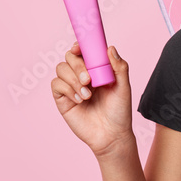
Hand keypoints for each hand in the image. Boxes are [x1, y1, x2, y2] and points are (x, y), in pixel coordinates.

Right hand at [50, 42, 135, 156]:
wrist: (111, 135)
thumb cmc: (119, 111)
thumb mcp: (123, 87)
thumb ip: (119, 67)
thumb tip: (110, 48)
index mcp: (96, 69)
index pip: (83, 51)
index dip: (79, 45)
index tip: (80, 48)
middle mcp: (82, 75)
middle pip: (70, 57)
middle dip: (77, 66)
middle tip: (88, 80)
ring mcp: (71, 86)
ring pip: (61, 69)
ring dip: (73, 80)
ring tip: (87, 95)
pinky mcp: (63, 98)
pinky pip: (56, 85)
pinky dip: (68, 90)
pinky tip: (80, 100)